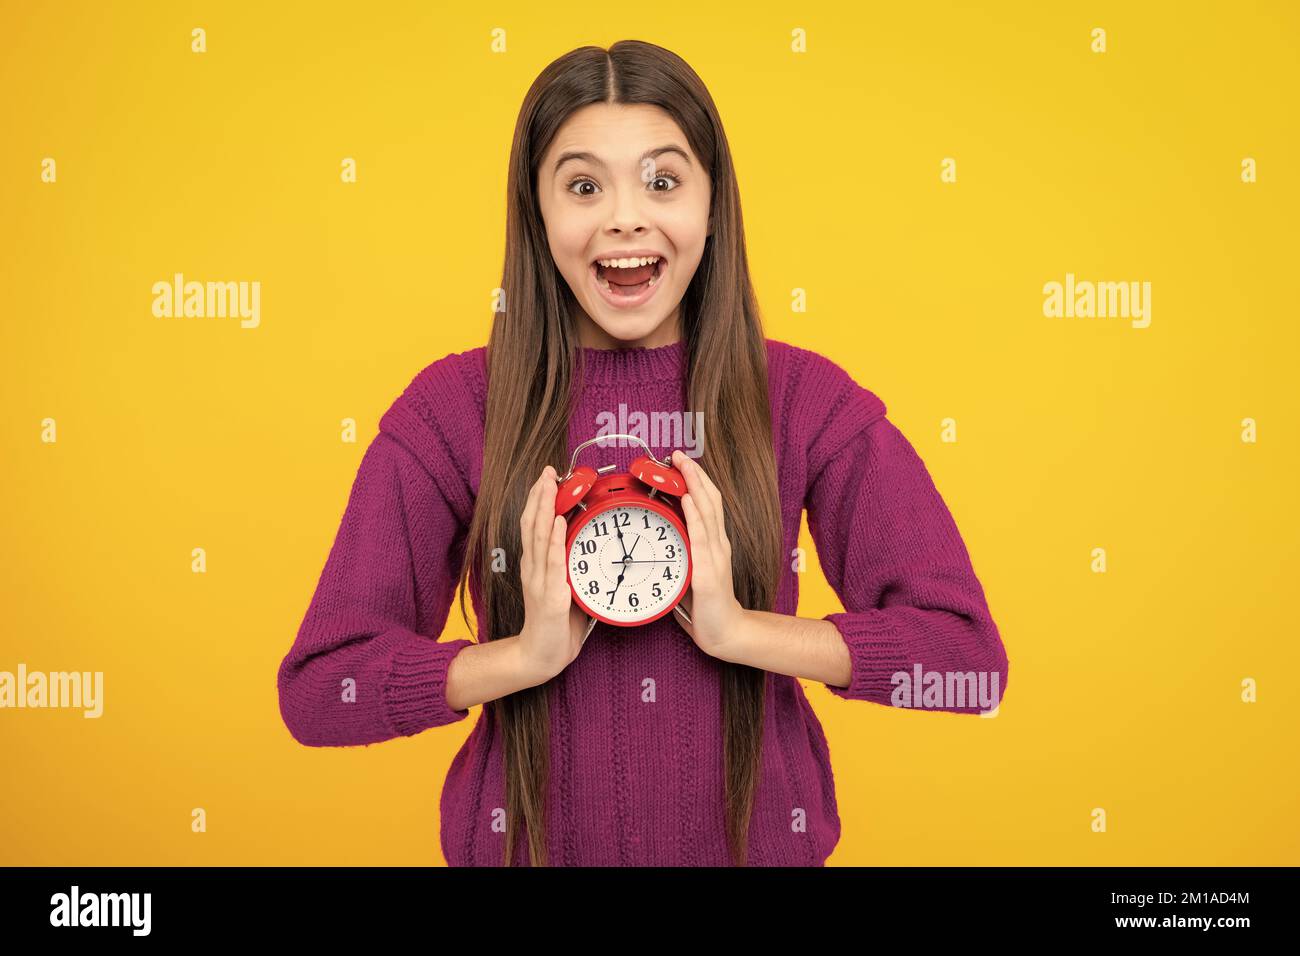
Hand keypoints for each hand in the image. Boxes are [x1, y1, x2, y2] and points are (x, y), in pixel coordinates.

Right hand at [517, 464, 594, 681]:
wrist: (540, 656)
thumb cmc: (556, 625)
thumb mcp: (566, 588)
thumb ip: (575, 568)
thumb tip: (596, 550)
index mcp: (538, 565)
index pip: (535, 524)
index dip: (540, 499)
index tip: (548, 478)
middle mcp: (534, 568)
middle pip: (533, 523)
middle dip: (540, 495)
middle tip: (548, 472)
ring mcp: (539, 580)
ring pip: (540, 537)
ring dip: (545, 509)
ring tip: (550, 486)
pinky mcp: (549, 596)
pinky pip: (553, 563)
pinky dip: (556, 540)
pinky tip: (559, 523)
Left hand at [671, 450, 747, 660]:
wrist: (724, 632)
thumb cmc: (706, 604)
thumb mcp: (690, 570)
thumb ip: (680, 551)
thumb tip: (659, 536)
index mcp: (713, 543)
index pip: (707, 503)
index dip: (696, 480)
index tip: (680, 462)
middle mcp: (717, 544)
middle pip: (709, 499)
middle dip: (694, 474)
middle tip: (678, 454)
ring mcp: (714, 556)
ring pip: (706, 511)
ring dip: (694, 485)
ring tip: (682, 466)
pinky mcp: (707, 572)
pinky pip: (700, 538)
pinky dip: (694, 516)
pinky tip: (686, 500)